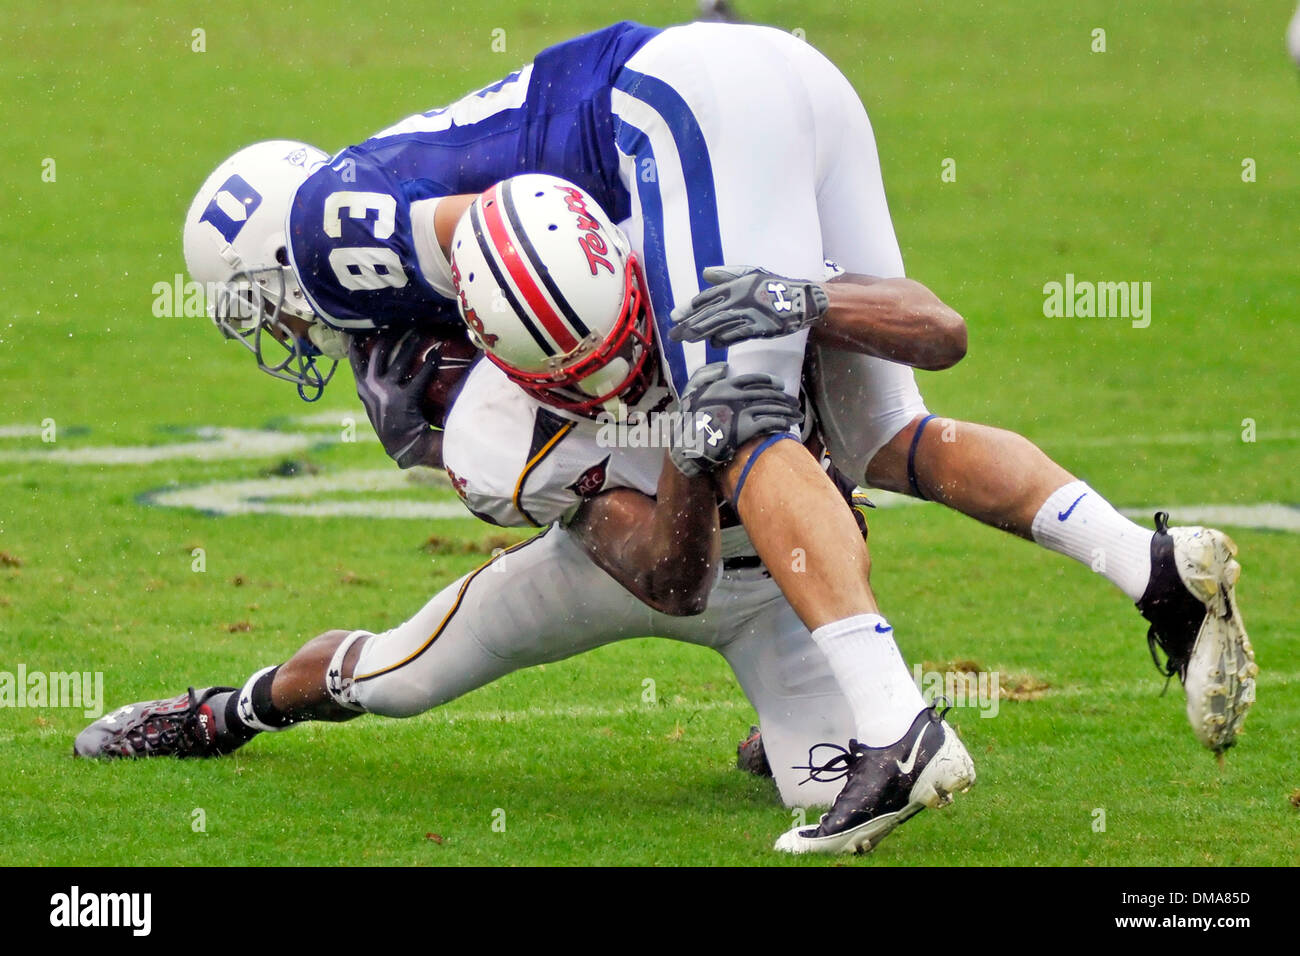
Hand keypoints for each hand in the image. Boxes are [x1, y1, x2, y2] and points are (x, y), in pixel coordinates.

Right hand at [349, 329, 440, 468]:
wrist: (402, 445)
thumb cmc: (390, 422)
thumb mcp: (373, 403)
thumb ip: (371, 386)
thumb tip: (374, 366)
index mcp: (362, 388)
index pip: (356, 358)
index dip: (359, 341)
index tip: (365, 325)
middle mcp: (371, 387)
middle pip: (379, 351)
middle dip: (390, 334)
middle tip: (401, 323)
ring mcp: (388, 393)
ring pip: (400, 359)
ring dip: (412, 344)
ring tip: (421, 333)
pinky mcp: (406, 399)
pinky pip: (420, 376)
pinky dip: (430, 363)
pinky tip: (437, 354)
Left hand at [668, 265, 828, 346]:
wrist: (799, 299)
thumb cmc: (772, 286)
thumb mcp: (750, 273)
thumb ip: (727, 274)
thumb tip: (706, 273)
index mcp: (735, 285)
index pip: (707, 297)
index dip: (690, 308)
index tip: (675, 316)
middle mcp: (739, 299)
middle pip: (708, 314)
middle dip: (689, 324)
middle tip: (673, 334)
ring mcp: (748, 314)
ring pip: (719, 325)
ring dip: (701, 333)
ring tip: (686, 338)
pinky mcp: (759, 328)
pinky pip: (737, 335)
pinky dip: (724, 339)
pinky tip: (713, 342)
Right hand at [669, 362, 802, 476]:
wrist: (689, 442)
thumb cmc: (689, 418)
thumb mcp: (692, 390)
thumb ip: (707, 375)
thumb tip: (725, 367)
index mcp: (725, 385)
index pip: (754, 379)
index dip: (770, 382)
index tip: (781, 386)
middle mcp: (737, 395)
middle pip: (768, 393)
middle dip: (784, 398)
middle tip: (795, 403)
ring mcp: (743, 411)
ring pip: (772, 407)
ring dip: (788, 411)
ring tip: (797, 416)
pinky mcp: (747, 428)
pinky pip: (770, 422)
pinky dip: (781, 423)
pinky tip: (788, 426)